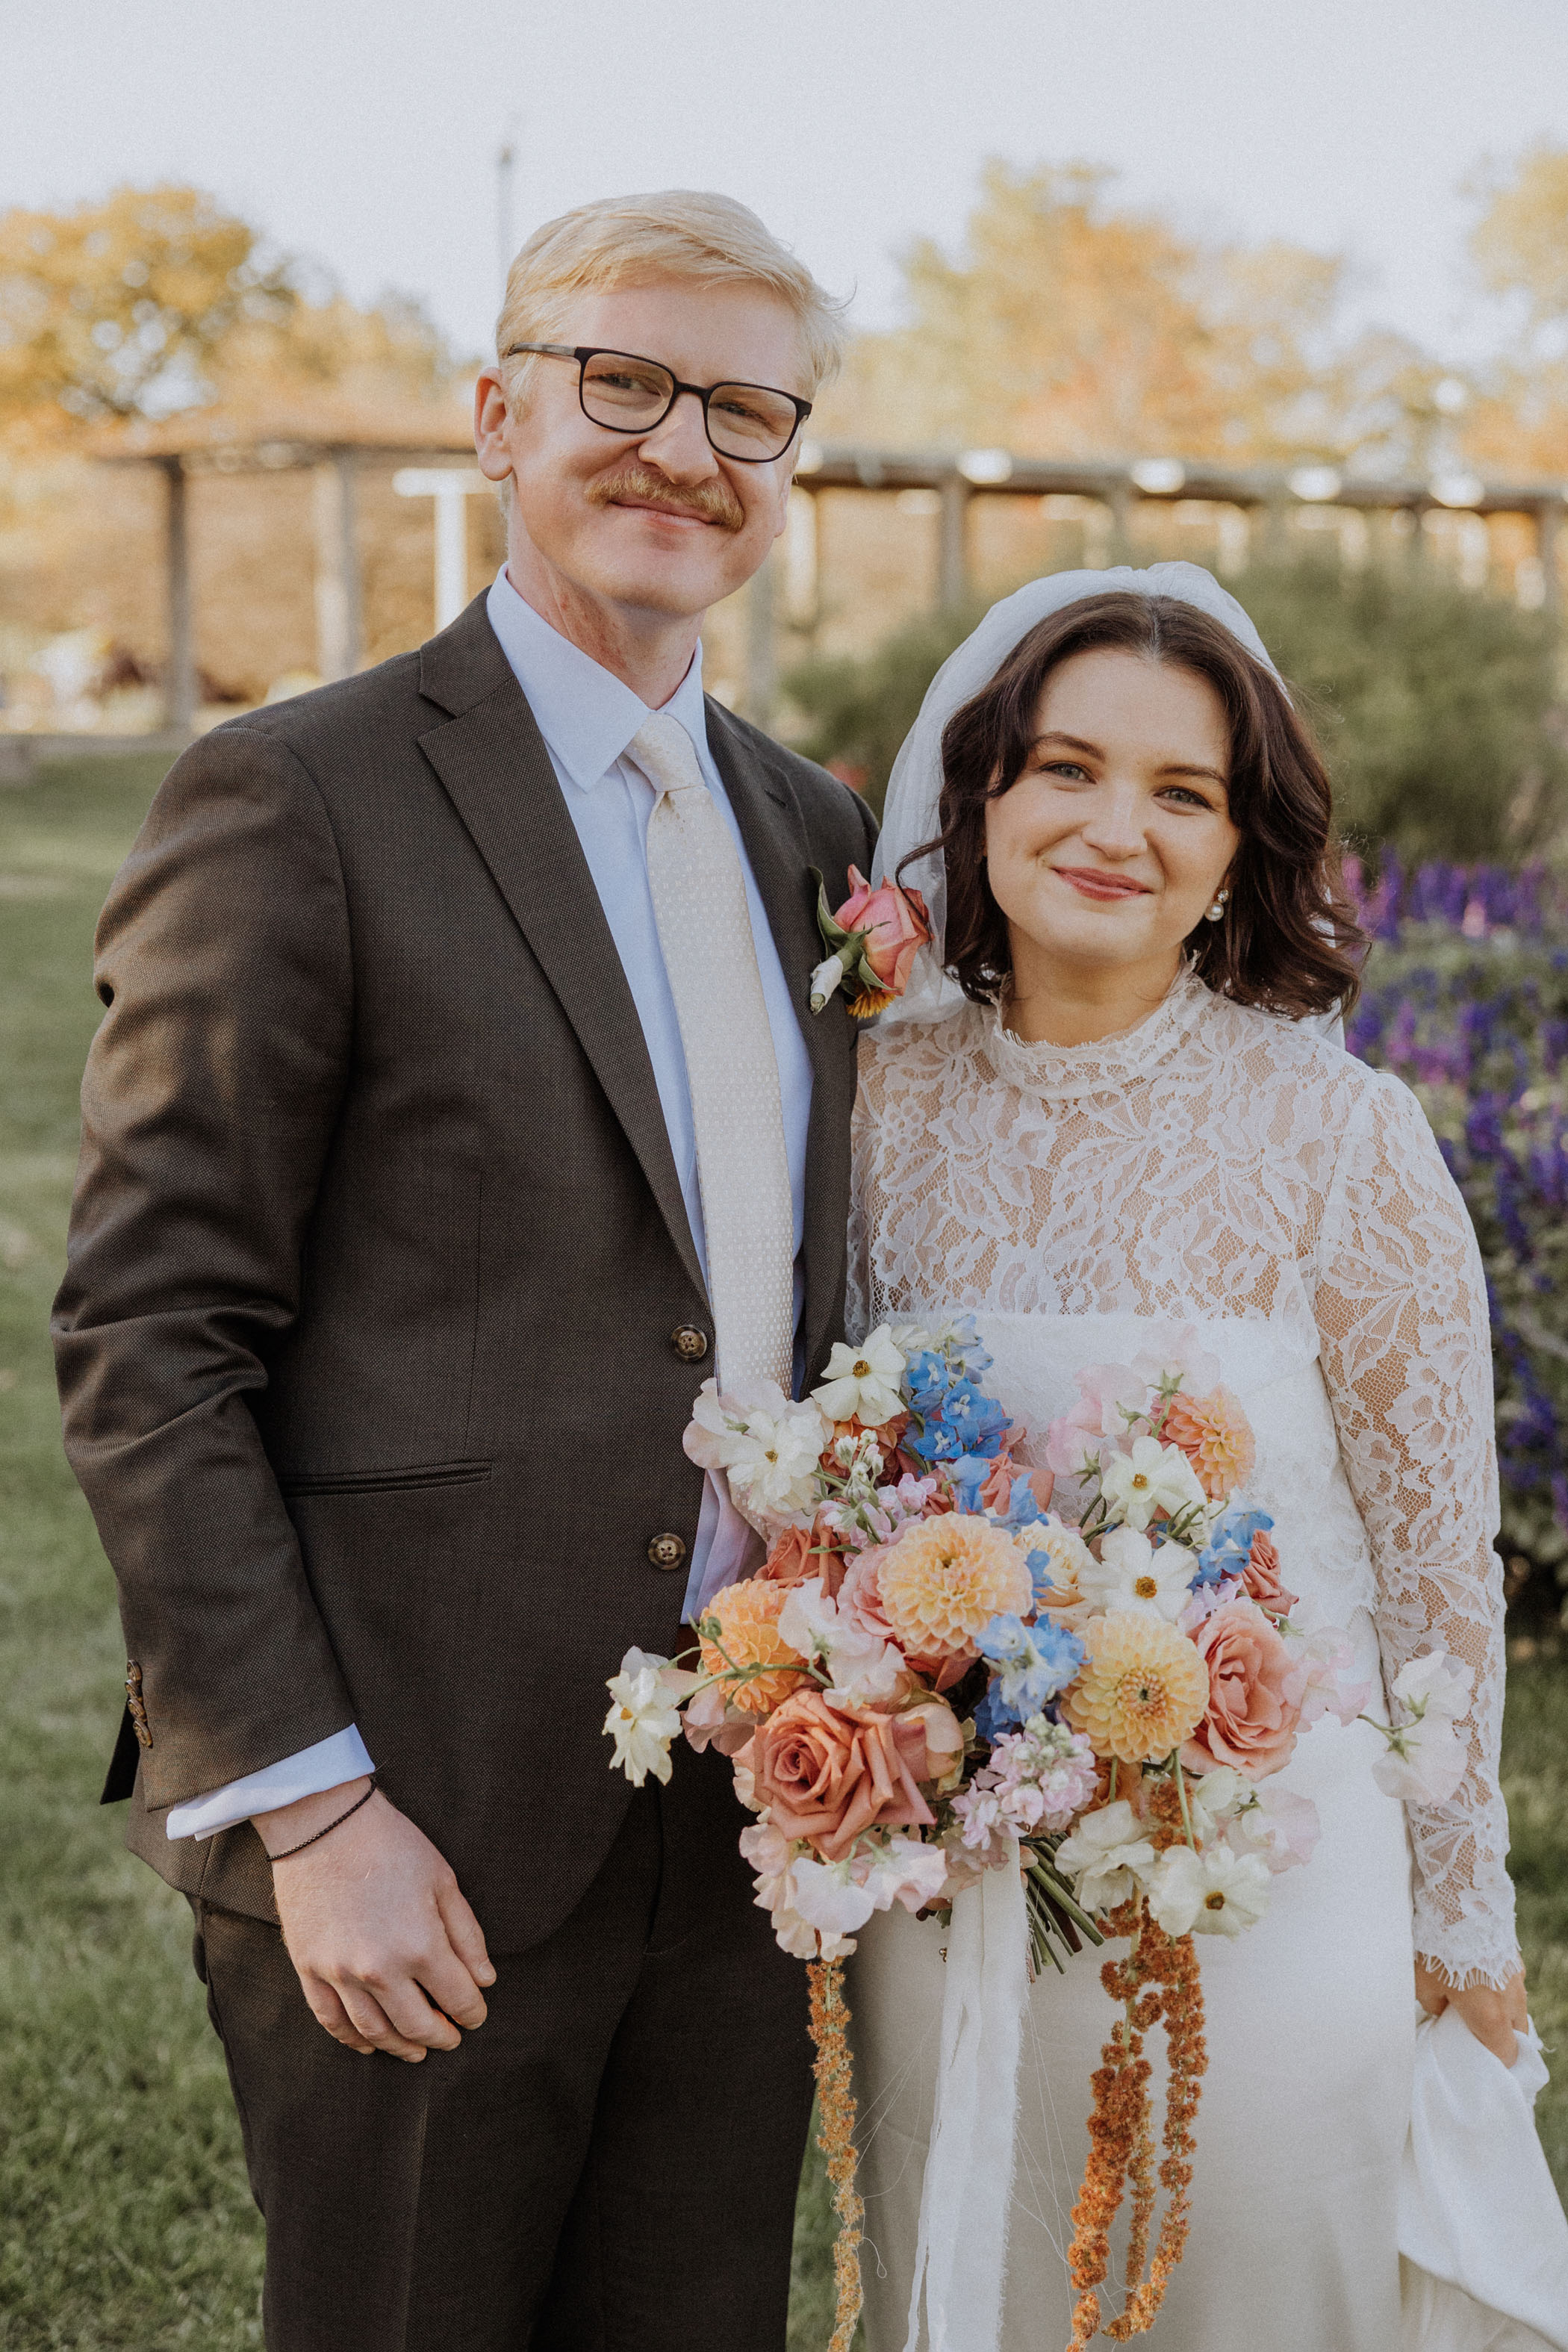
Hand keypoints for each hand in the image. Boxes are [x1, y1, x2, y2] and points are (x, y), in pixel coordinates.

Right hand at [256, 1780, 494, 2060]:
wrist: (324, 1824)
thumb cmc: (392, 1845)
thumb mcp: (444, 1881)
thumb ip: (467, 1936)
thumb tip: (485, 1981)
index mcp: (420, 1945)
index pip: (457, 1998)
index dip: (473, 2012)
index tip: (477, 2016)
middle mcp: (380, 1970)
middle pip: (417, 2026)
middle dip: (440, 2037)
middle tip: (451, 2039)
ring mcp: (340, 1974)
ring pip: (375, 2032)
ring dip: (400, 2047)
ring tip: (416, 2051)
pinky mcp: (310, 1969)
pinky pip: (332, 2020)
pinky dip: (352, 2040)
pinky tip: (369, 2045)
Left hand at [1414, 1956, 1527, 2067]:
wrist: (1460, 1897)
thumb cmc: (1437, 1945)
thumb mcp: (1424, 1984)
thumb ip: (1437, 2008)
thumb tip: (1443, 2013)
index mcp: (1491, 2017)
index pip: (1505, 2056)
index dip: (1494, 2063)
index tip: (1479, 2062)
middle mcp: (1511, 2001)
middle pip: (1517, 2036)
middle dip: (1501, 2041)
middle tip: (1477, 2037)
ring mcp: (1516, 1979)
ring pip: (1517, 2010)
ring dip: (1502, 2014)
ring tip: (1475, 2006)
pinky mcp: (1514, 1959)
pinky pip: (1512, 1986)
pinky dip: (1500, 1991)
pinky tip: (1478, 1979)